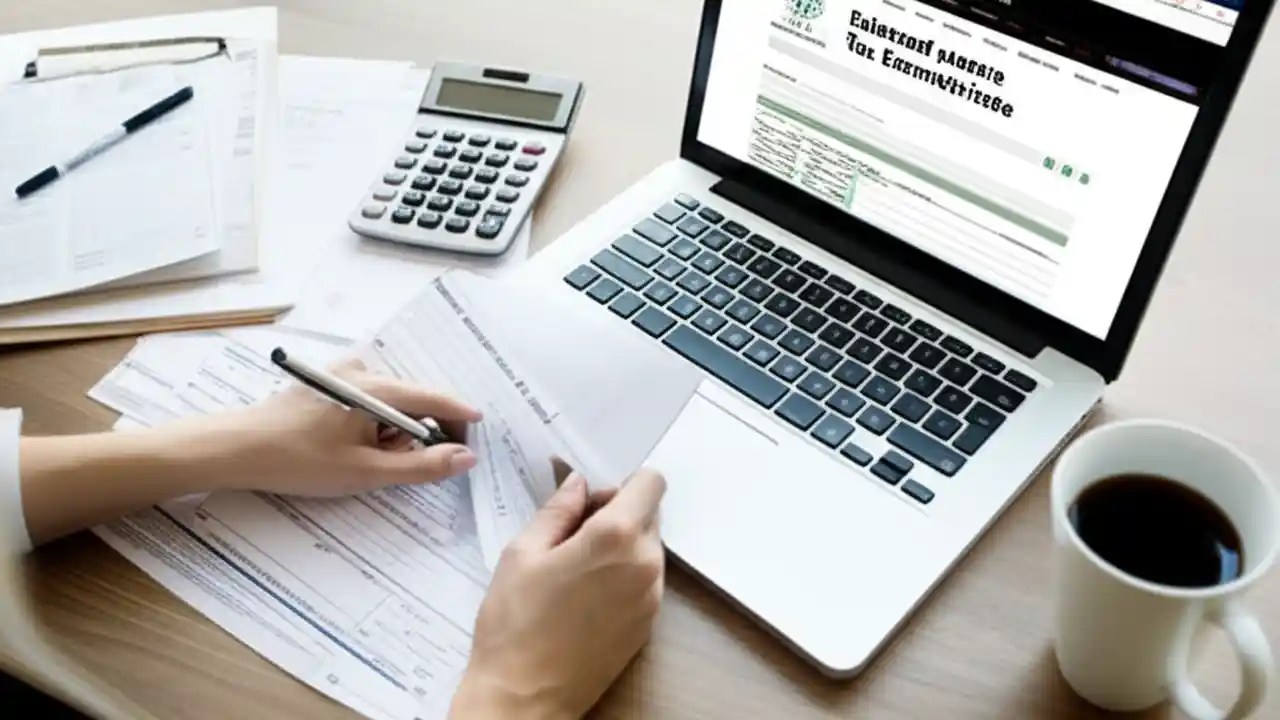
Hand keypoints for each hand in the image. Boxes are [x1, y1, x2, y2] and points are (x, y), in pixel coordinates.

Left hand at [203, 359, 481, 495]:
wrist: (235, 449)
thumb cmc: (298, 461)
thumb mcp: (366, 472)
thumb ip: (421, 466)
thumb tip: (465, 458)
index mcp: (376, 387)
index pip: (436, 397)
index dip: (461, 418)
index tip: (477, 440)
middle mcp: (363, 371)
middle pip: (414, 400)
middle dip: (420, 434)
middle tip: (408, 466)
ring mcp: (343, 375)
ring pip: (391, 405)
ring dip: (393, 434)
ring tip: (369, 462)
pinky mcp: (328, 385)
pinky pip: (368, 403)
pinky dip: (374, 426)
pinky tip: (352, 449)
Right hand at [451, 469, 666, 719]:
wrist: (523, 698)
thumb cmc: (514, 623)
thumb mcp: (523, 553)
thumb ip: (557, 510)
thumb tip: (578, 485)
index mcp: (616, 538)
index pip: (651, 484)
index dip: (622, 484)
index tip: (591, 502)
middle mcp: (645, 565)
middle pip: (650, 516)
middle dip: (618, 514)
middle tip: (573, 536)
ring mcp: (651, 598)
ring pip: (648, 549)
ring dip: (621, 547)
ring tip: (575, 570)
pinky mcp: (648, 625)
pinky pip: (644, 582)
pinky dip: (623, 576)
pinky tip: (585, 596)